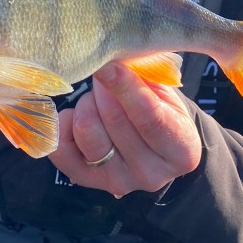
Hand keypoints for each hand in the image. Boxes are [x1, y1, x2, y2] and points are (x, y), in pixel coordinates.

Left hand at [48, 61, 200, 197]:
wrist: (154, 143)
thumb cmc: (161, 108)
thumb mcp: (164, 91)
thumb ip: (144, 78)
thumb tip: (111, 60)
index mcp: (181, 151)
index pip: (149, 117)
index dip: (126, 87)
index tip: (109, 65)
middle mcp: (151, 174)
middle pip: (114, 119)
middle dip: (104, 89)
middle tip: (105, 74)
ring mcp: (117, 181)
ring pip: (87, 131)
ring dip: (87, 104)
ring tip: (96, 98)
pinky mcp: (85, 180)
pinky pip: (61, 147)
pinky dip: (65, 123)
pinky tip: (77, 115)